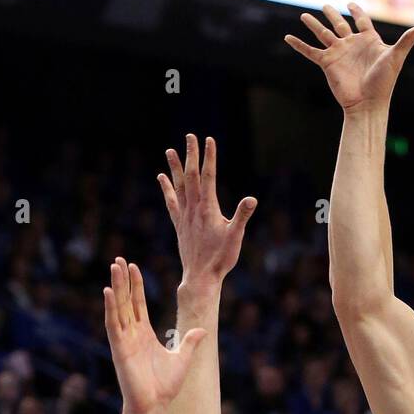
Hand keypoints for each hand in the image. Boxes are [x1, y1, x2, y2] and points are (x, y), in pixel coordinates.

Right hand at [104, 258, 204, 413]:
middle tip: (119, 259)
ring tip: (114, 267)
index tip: (134, 267)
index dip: (136, 286)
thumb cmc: (165, 386)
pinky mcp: (119, 348)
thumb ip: (189, 342)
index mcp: (145, 334)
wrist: (154, 405)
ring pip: (118, 307)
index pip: (138, 304)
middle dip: (123, 280)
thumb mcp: (182, 359)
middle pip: (126, 301)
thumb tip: (202, 330)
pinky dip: (110, 308)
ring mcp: (124, 340)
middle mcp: (132, 334)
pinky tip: (108, 291)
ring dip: (116, 287)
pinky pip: (113, 324)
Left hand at [158, 134, 255, 287]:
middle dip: (191, 155)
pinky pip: (171, 202)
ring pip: (178, 186)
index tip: (208, 139)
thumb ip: (242, 216)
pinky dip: (166, 188)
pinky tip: (162, 178)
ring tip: (169, 150)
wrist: (200, 277)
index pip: (208, 176)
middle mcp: (193, 209)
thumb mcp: (235, 237)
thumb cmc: (220, 259)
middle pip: (191, 176)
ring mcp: (184, 216)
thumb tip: (251, 199)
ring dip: (174, 168)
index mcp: (208, 209)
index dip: (208, 157)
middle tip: (190, 136)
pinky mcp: (179, 225)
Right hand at [284, 2, 413, 113]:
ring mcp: (338, 53)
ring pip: (323, 34)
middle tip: (324, 4)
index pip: (361, 21)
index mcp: (368, 40)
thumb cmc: (384, 82)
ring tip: (304, 15)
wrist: (367, 104)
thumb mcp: (396, 56)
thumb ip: (408, 39)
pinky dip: (299, 45)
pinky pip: (310, 51)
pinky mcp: (327, 63)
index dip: (357, 11)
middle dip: (331, 14)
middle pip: (339, 24)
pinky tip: (288, 38)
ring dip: (313, 24)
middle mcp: (351, 45)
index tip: (351, 3)